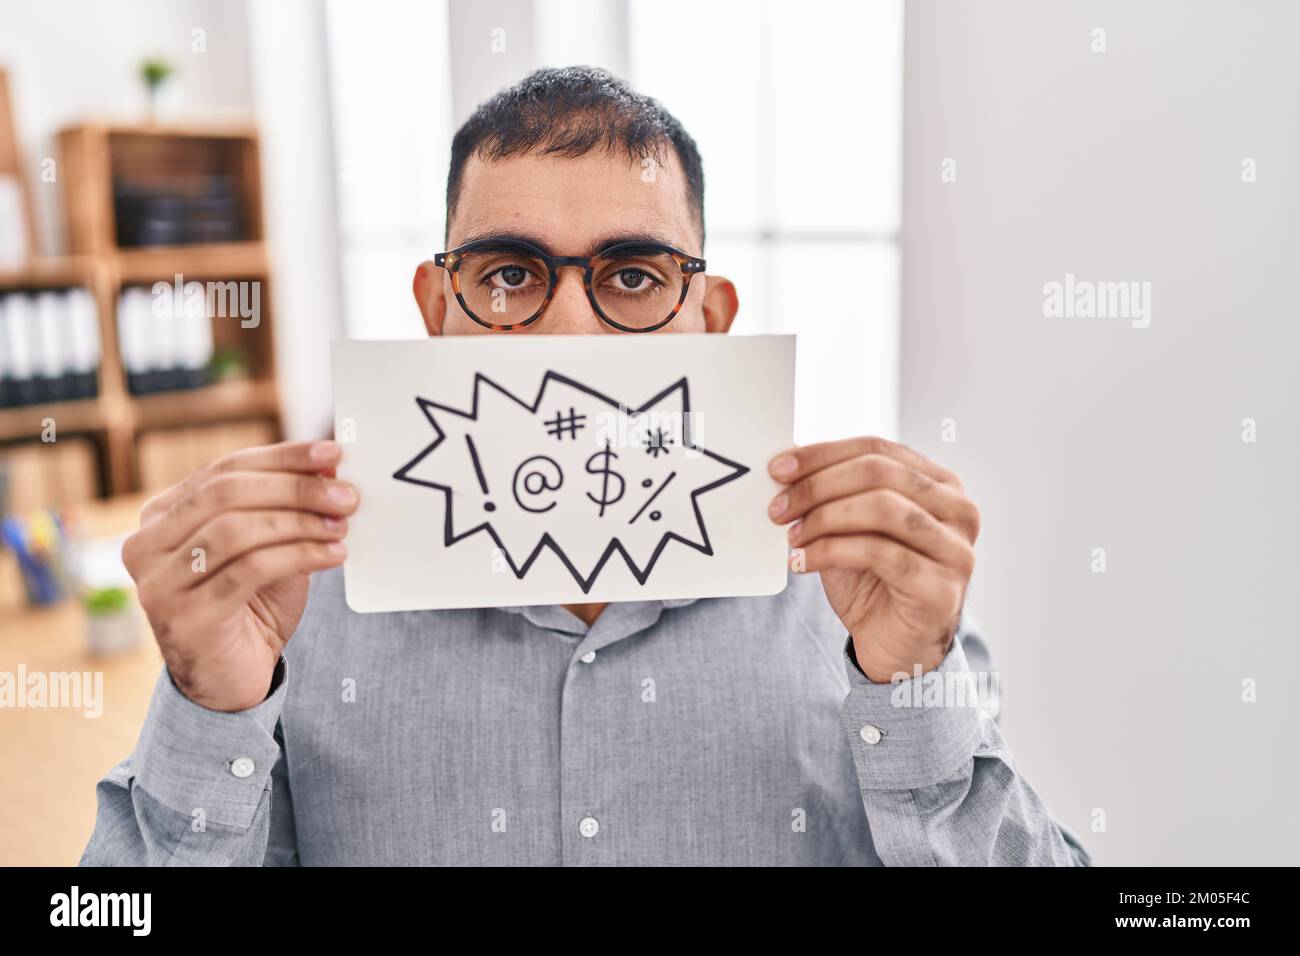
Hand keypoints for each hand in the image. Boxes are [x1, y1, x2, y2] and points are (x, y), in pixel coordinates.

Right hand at [121, 440, 357, 711]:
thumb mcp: (267, 547)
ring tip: (341, 526)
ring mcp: (159, 582)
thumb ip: (285, 508)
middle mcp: (146, 544)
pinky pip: (250, 570)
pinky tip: (334, 555)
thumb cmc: (250, 606)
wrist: (231, 681)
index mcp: (161, 515)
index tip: (333, 454)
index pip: (225, 469)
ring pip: (236, 530)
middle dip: (295, 488)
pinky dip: (299, 556)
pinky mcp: (186, 616)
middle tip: (346, 495)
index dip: (283, 457)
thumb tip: (330, 467)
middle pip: (227, 494)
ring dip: (299, 523)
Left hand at [768, 437, 978, 682]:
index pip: (878, 449)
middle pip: (878, 473)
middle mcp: (958, 509)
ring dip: (824, 518)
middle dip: (818, 486)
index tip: (778, 468)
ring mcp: (956, 548)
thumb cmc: (873, 581)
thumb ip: (834, 492)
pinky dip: (830, 551)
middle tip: (778, 507)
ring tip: (792, 536)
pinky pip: (878, 553)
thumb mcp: (851, 527)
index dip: (823, 454)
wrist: (894, 646)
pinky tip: (803, 561)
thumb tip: (786, 462)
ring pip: (881, 508)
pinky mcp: (941, 587)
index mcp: (940, 483)